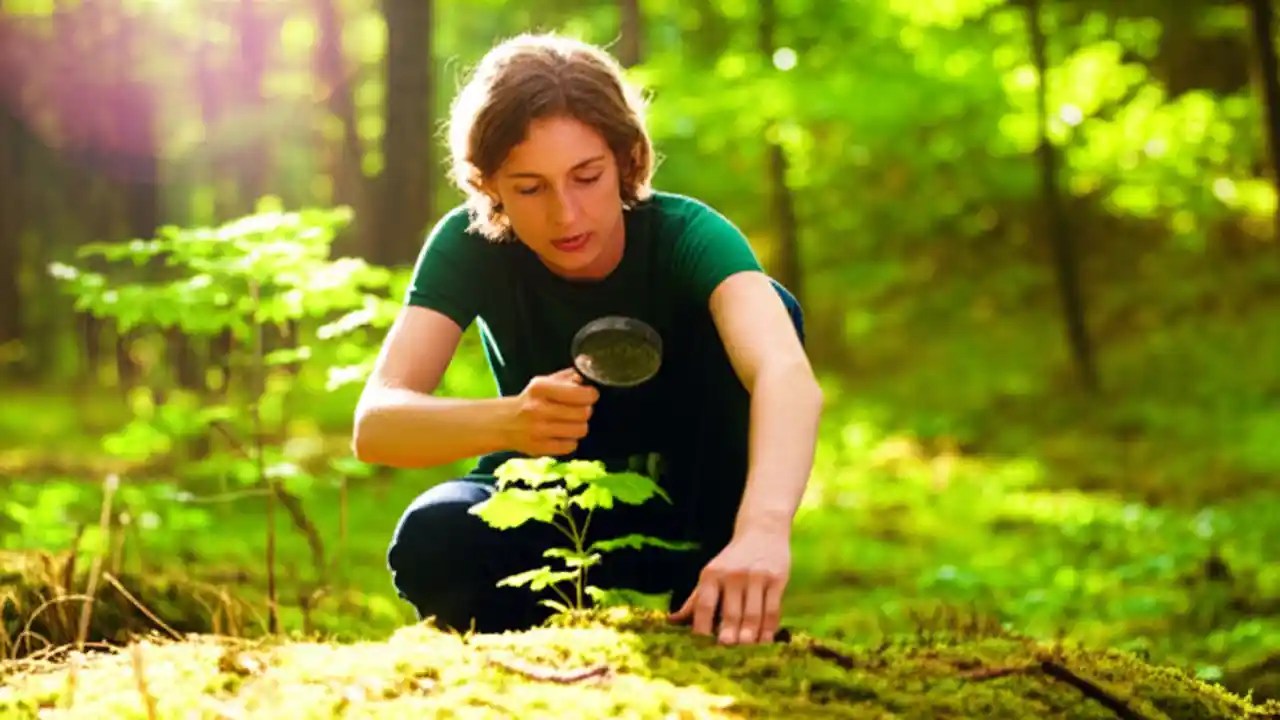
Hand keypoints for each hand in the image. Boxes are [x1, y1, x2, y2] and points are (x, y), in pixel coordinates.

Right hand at [505, 367, 598, 456]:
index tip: (589, 395)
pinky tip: (562, 435)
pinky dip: (570, 441)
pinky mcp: (539, 448)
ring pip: (580, 430)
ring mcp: (538, 430)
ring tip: (571, 423)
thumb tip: (586, 377)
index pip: (580, 393)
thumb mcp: (545, 382)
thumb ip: (567, 377)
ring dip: (579, 426)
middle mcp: (538, 409)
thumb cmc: (531, 400)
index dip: (590, 395)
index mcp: (540, 388)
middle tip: (579, 410)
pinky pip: (570, 446)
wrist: (503, 423)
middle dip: (586, 411)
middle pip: (584, 413)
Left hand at [668, 528, 790, 644]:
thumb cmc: (733, 558)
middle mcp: (732, 575)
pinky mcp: (776, 579)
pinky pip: (772, 610)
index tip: (701, 648)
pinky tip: (765, 641)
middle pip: (730, 614)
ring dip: (750, 637)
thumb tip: (672, 621)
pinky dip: (768, 629)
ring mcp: (756, 577)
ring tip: (747, 651)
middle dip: (729, 636)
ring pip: (753, 615)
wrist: (762, 529)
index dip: (702, 628)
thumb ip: (695, 599)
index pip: (705, 605)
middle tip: (727, 654)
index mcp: (712, 574)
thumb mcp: (711, 573)